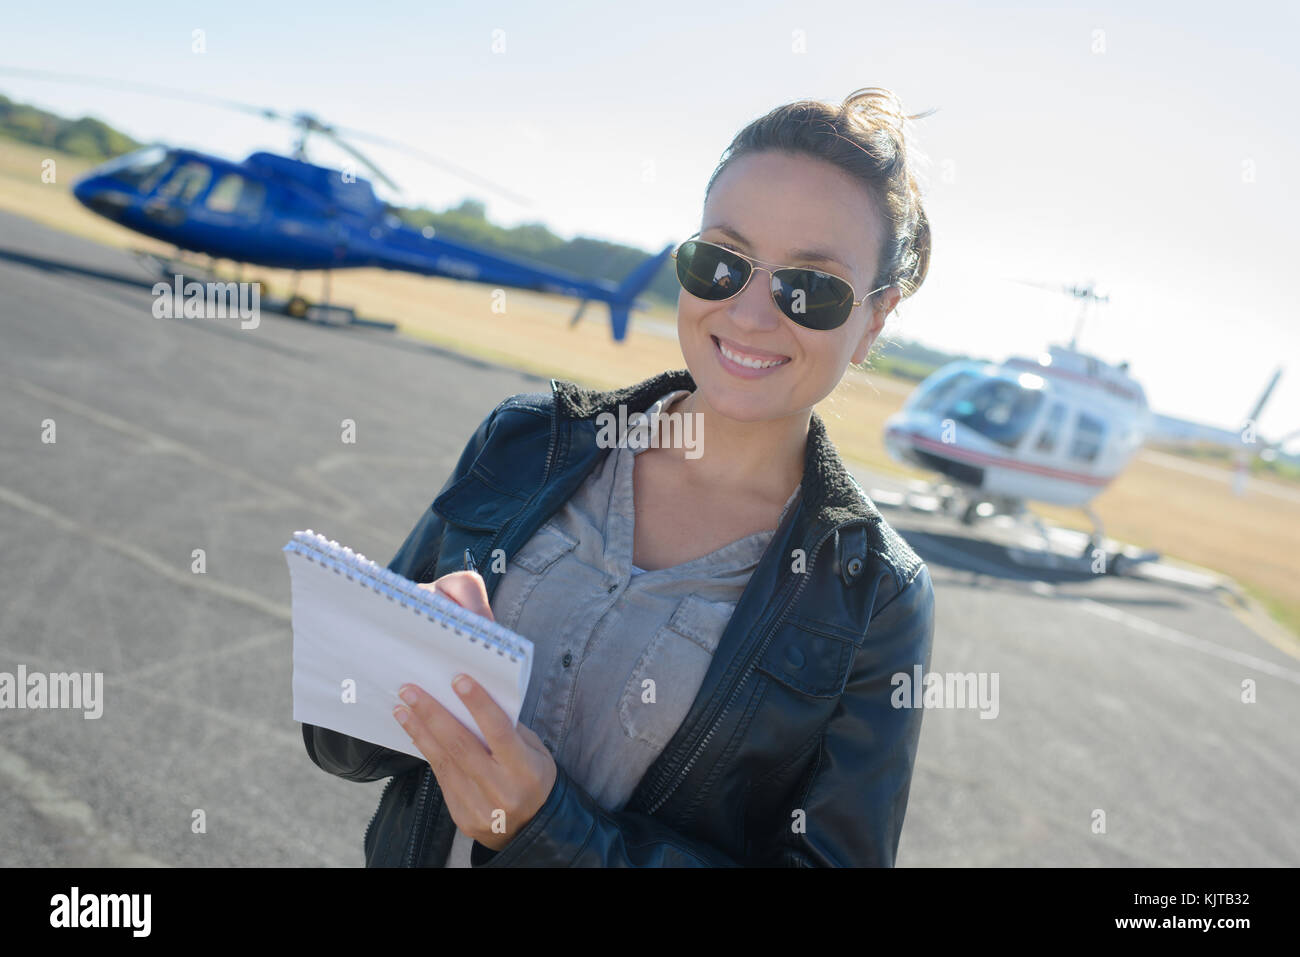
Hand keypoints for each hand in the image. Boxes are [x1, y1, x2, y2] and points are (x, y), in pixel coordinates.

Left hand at [392, 573, 557, 852]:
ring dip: (420, 731)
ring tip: (402, 708)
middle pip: (461, 746)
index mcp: (525, 770)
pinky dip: (427, 751)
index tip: (458, 680)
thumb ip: (510, 730)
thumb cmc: (534, 779)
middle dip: (432, 714)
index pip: (500, 732)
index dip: (479, 705)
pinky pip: (441, 777)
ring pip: (444, 762)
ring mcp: (479, 806)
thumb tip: (475, 701)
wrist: (531, 828)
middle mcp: (501, 789)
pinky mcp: (461, 817)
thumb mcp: (535, 752)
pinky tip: (415, 732)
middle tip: (410, 691)